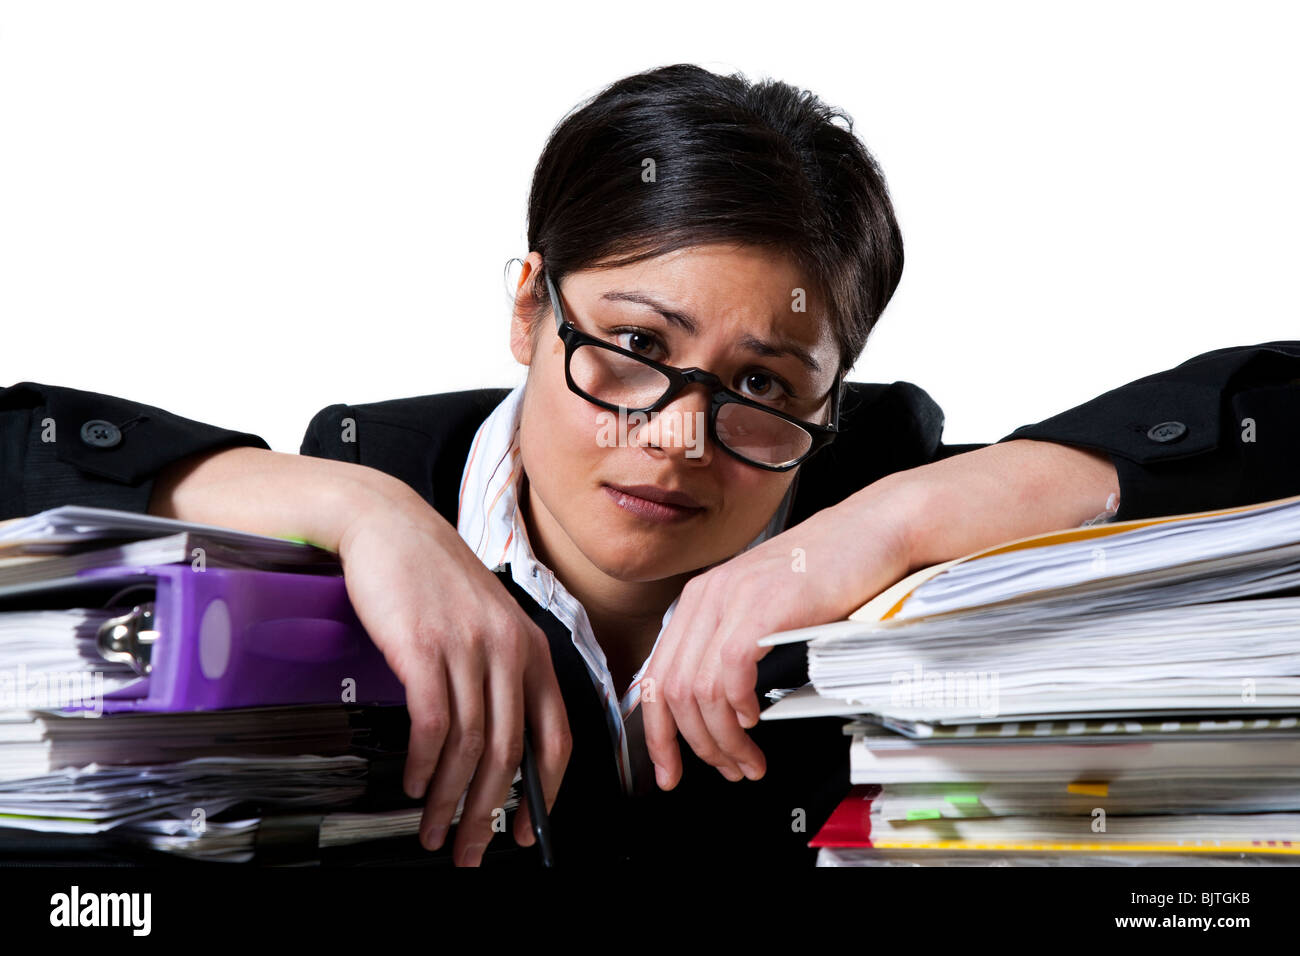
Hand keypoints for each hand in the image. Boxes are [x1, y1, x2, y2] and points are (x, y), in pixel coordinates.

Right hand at [337, 482, 571, 865]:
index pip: (554, 737)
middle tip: (470, 850)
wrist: (388, 523)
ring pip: (471, 746)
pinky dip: (427, 764)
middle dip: (490, 814)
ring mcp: (467, 647)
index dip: (543, 795)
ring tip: (434, 829)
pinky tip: (417, 783)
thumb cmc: (432, 575)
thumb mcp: (485, 622)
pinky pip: (433, 722)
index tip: (525, 832)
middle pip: (510, 753)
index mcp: (532, 648)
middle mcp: (508, 649)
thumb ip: (499, 675)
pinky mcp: (423, 646)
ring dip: (452, 800)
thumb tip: (496, 750)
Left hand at [639, 476, 916, 788]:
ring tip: (747, 759)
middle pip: (672, 690)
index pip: (657, 676)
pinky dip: (738, 707)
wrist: (872, 531)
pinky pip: (730, 672)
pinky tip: (756, 721)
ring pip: (700, 690)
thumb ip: (732, 643)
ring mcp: (732, 598)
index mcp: (699, 598)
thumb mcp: (764, 605)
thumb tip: (714, 704)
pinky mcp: (762, 606)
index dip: (658, 734)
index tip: (668, 769)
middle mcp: (707, 595)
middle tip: (725, 769)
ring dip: (722, 738)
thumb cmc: (829, 569)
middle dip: (694, 745)